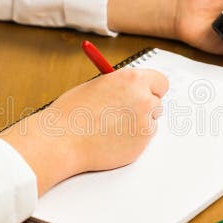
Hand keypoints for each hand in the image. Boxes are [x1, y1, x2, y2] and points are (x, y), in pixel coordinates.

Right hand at [0, 68, 168, 193]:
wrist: (62, 140)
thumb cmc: (72, 113)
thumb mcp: (97, 86)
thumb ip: (120, 87)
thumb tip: (133, 90)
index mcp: (131, 79)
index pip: (160, 81)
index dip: (152, 88)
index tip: (146, 93)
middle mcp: (143, 98)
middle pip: (157, 102)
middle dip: (145, 107)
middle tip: (127, 114)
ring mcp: (144, 122)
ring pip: (150, 122)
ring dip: (138, 124)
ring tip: (110, 128)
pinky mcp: (141, 144)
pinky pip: (143, 140)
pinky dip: (132, 140)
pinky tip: (110, 140)